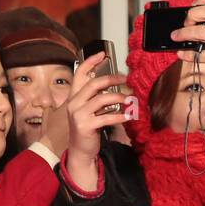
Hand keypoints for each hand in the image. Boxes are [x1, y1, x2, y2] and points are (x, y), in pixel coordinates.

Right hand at [62, 52, 128, 185]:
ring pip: (102, 99)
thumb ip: (97, 98)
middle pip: (94, 84)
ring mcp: (78, 114)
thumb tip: (115, 86)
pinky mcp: (85, 126)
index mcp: (74, 97)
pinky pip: (106, 117)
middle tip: (126, 79)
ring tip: (131, 100)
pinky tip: (129, 116)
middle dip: (112, 79)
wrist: (81, 150)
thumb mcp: (90, 110)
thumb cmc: (88, 129)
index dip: (90, 62)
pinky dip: (119, 116)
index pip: (79, 74)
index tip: (102, 54)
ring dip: (119, 98)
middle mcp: (73, 103)